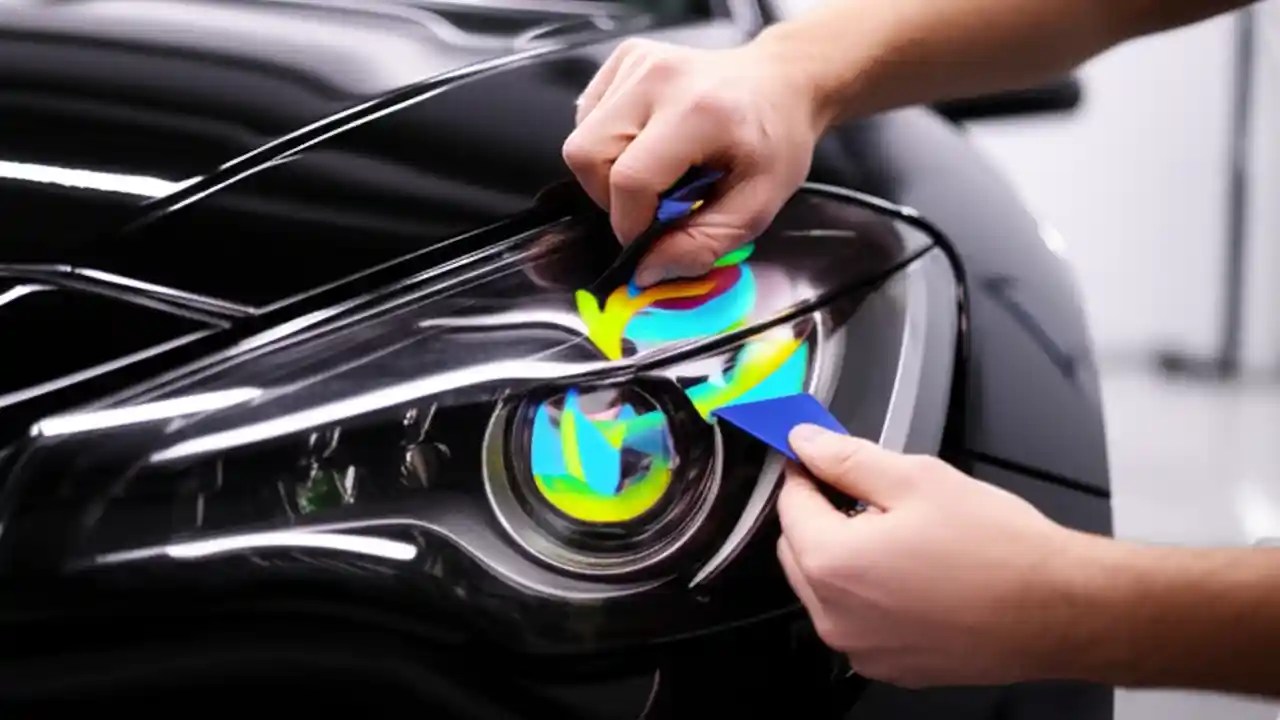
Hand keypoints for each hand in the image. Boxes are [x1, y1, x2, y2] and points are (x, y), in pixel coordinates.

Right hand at [562, 37, 826, 285]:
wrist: (781, 84)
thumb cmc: (774, 144)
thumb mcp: (757, 207)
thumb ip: (702, 245)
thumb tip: (644, 272)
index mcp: (699, 112)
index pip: (631, 179)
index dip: (631, 224)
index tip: (650, 239)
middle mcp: (659, 78)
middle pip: (586, 155)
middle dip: (609, 197)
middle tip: (649, 206)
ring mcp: (637, 61)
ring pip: (580, 138)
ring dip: (606, 172)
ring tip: (653, 172)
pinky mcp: (625, 57)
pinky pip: (587, 117)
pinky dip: (606, 145)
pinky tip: (645, 144)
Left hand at [775, 424, 1093, 687]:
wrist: (1060, 611)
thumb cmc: (1001, 551)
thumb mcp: (917, 479)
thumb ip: (848, 459)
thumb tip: (808, 444)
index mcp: (833, 564)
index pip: (789, 505)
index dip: (806, 472)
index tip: (819, 457)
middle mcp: (836, 616)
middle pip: (799, 549)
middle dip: (822, 515)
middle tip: (869, 493)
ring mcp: (861, 648)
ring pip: (826, 587)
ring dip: (845, 555)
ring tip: (903, 535)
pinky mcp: (889, 667)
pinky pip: (857, 619)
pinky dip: (870, 593)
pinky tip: (915, 573)